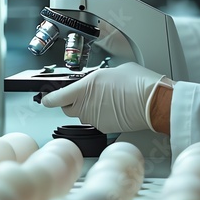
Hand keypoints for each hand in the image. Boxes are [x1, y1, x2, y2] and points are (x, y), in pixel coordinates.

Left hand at [40, 62, 171, 132]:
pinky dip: (100, 116)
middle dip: (71, 102)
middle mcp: (86, 105)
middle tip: (82, 95)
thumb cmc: (138, 83)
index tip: (45, 97)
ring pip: (82, 115)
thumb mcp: (113, 71)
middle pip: (67, 108)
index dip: (48, 98)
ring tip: (106, 99)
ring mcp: (94, 119)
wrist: (154, 102)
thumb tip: (95, 83)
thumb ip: (97, 78)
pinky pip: (95, 121)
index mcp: (85, 87)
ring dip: (87, 108)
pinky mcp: (104, 128)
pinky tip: (114, 108)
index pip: (56, 97)